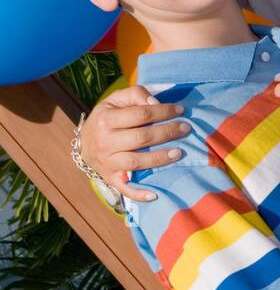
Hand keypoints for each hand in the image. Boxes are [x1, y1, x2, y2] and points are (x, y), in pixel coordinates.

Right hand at [79, 85, 188, 201]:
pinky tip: (156, 194)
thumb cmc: (107, 117)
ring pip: (137, 162)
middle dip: (167, 132)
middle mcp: (105, 142)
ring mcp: (107, 162)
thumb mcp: (116, 100)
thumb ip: (136, 95)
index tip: (180, 111)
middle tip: (185, 128)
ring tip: (179, 152)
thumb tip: (156, 103)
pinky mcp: (110, 178)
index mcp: (106, 119)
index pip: (140, 114)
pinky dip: (139, 194)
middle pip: (141, 138)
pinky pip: (125, 189)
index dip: (163, 111)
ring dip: (160, 159)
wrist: (83, 143)